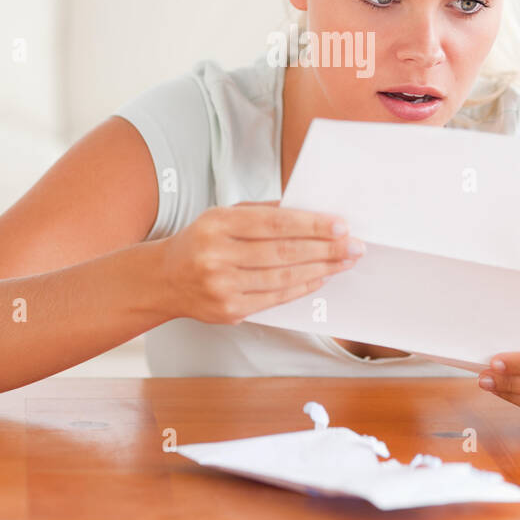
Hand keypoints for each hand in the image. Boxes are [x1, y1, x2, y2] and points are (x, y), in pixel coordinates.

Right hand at [157, 199, 363, 324]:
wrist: (165, 279)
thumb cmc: (203, 241)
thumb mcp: (224, 215)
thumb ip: (264, 211)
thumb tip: (310, 210)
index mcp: (217, 224)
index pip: (274, 223)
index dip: (310, 225)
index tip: (340, 225)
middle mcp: (217, 255)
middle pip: (282, 252)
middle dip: (325, 248)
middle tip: (354, 245)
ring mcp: (221, 286)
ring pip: (282, 277)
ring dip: (320, 269)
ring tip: (344, 261)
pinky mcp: (228, 310)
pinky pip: (274, 298)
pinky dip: (301, 287)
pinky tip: (320, 277)